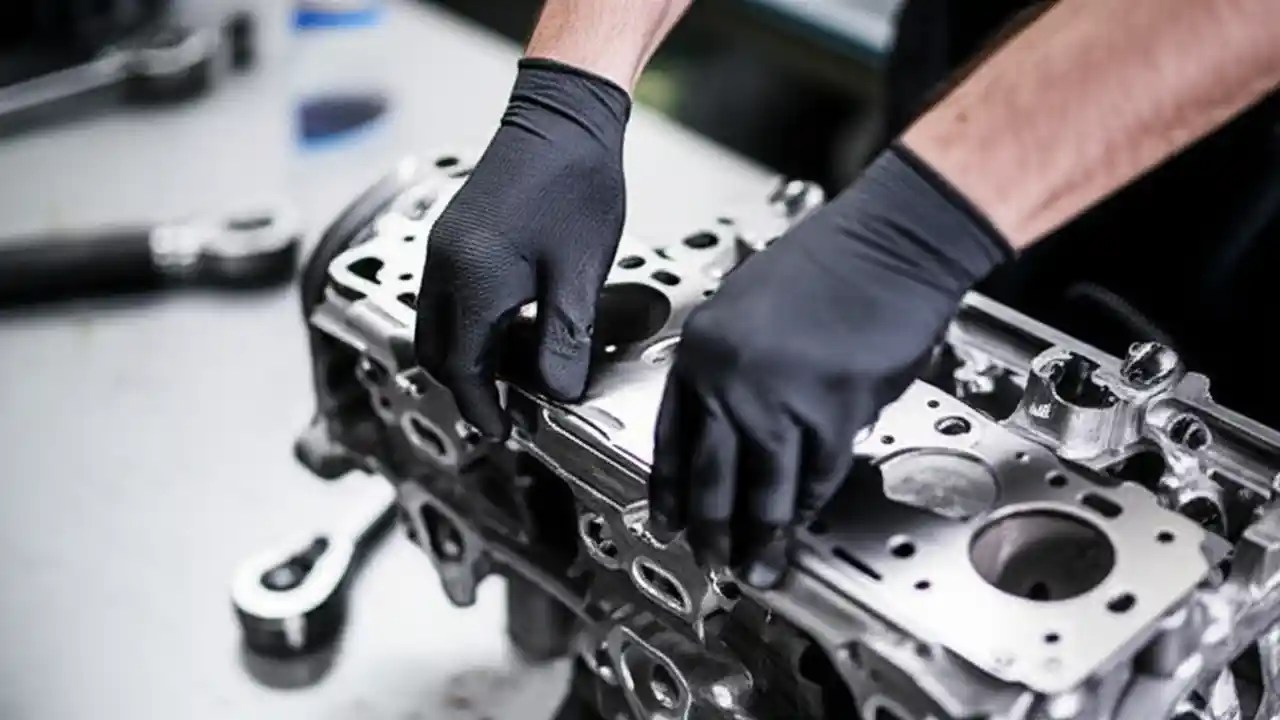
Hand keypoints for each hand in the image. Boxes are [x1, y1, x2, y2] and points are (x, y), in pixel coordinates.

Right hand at [415, 59, 630, 438]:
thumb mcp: (580, 274)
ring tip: (509, 375)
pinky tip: (507, 327)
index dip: (481, 409)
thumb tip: (559, 394)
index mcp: (472, 284)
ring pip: (436, 325)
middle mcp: (444, 267)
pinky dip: (465, 326)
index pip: (462, 369)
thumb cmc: (575, 187)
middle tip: (504, 412)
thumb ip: (565, 340)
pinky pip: (444, 297)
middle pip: (436, 352)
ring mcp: (443, 248)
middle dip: (465, 389)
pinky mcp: (454, 233)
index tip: (501, 433)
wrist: (563, 116)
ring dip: (464, 357)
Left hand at [648, 146, 1010, 587]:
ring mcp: (777, 394)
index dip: (669, 487)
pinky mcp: (831, 408)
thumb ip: (734, 368)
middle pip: (709, 472)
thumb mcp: (751, 308)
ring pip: (761, 486)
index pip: (671, 435)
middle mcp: (728, 374)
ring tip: (760, 567)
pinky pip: (816, 471)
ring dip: (762, 536)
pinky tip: (803, 519)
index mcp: (702, 347)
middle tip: (711, 559)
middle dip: (710, 526)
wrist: (890, 241)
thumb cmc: (833, 263)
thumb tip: (733, 429)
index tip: (669, 519)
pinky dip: (810, 501)